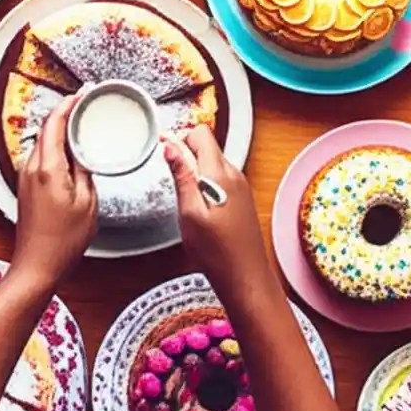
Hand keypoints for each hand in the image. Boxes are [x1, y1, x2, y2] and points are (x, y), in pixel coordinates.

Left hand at [12, 95, 96, 283]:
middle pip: (46, 129)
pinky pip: (40, 157)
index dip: (68, 104)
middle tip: (85, 106)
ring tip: (81, 127)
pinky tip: (70, 153)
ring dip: (59, 131)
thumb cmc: (63, 240)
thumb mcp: (87, 202)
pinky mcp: (26, 187)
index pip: (54, 123)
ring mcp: (26, 177)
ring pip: (43, 143)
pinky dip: (55, 148)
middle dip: (65, 114)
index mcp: (48, 168)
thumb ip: (86, 172)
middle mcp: (31, 168)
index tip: (82, 94)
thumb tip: (85, 154)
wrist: (37, 265)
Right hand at [164, 126, 270, 290]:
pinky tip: (199, 208)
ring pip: (212, 162)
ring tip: (186, 200)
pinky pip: (220, 179)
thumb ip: (182, 176)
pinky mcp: (242, 198)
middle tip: (173, 183)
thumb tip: (171, 146)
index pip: (201, 134)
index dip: (179, 139)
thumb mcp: (189, 213)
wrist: (245, 276)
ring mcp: (241, 186)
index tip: (165, 155)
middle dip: (186, 156)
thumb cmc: (217, 252)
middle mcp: (235, 174)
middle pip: (207, 146)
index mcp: (220, 174)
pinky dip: (205, 184)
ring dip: (195, 172)